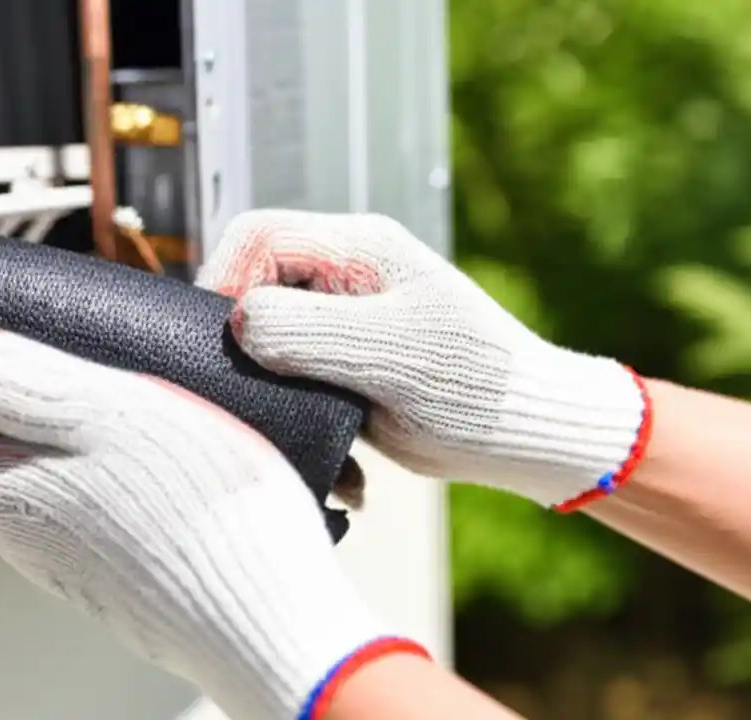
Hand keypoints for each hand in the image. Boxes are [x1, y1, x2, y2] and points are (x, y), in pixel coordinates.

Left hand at [0, 323, 426, 718]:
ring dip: (88, 455)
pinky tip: (177, 482)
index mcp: (7, 498)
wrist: (275, 623)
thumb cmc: (199, 517)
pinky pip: (108, 525)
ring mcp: (83, 571)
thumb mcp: (106, 411)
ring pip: (55, 498)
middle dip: (31, 423)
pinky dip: (130, 494)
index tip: (12, 371)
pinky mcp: (131, 586)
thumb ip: (19, 379)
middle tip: (95, 393)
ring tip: (148, 433)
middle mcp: (32, 545)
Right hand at [196, 209, 649, 509]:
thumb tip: (239, 322)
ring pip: (269, 335)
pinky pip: (295, 374)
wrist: (526, 433)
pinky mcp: (346, 362)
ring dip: (275, 387)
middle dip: (246, 342)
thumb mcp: (384, 356)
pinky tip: (339, 454)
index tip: (223, 342)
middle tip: (253, 393)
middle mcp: (346, 273)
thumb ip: (303, 331)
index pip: (258, 237)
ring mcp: (345, 318)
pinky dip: (303, 413)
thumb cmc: (473, 387)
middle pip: (255, 284)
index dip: (225, 281)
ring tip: (310, 429)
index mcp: (358, 248)